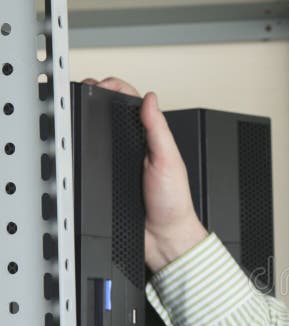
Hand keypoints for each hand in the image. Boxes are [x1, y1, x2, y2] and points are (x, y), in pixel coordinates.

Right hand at [82, 78, 207, 271]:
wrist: (163, 236)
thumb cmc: (173, 203)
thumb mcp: (169, 161)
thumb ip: (159, 131)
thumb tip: (151, 99)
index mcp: (152, 139)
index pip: (132, 103)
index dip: (116, 89)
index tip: (102, 85)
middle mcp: (134, 148)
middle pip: (109, 114)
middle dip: (93, 99)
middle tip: (82, 92)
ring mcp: (118, 163)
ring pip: (97, 135)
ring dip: (84, 122)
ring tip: (75, 110)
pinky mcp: (106, 179)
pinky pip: (89, 160)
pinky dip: (80, 151)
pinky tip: (74, 142)